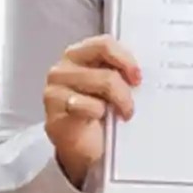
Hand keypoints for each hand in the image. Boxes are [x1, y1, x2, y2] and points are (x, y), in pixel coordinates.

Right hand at [43, 34, 141, 187]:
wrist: (82, 147)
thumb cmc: (98, 115)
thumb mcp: (112, 89)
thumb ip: (120, 74)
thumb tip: (139, 72)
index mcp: (80, 55)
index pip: (105, 44)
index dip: (125, 59)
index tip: (137, 76)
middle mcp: (65, 66)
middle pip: (106, 69)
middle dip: (125, 88)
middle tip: (131, 103)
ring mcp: (56, 85)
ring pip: (102, 84)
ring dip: (119, 102)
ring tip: (120, 114)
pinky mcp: (54, 106)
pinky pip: (86, 105)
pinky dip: (98, 114)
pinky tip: (97, 120)